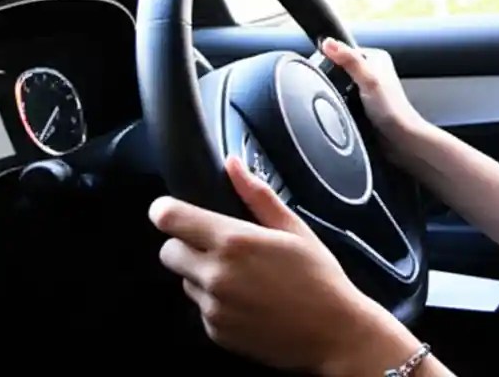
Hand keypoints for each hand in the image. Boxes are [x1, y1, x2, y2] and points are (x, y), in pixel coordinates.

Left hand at [148, 155, 417, 375]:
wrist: (333, 334)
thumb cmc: (320, 279)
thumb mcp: (294, 229)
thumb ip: (257, 195)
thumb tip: (234, 166)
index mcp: (234, 242)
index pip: (170, 219)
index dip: (164, 210)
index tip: (169, 209)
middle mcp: (216, 275)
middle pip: (168, 252)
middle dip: (185, 244)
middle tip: (217, 245)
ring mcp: (213, 307)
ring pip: (185, 281)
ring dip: (202, 274)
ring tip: (243, 277)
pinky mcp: (216, 331)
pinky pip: (201, 308)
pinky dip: (216, 302)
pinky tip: (248, 300)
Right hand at [322, 37, 427, 162]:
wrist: (400, 138)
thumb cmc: (392, 110)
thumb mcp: (369, 80)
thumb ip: (349, 60)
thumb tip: (329, 42)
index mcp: (376, 57)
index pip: (344, 51)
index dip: (333, 60)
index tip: (328, 71)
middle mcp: (372, 70)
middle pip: (340, 68)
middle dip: (335, 78)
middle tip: (336, 89)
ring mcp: (367, 87)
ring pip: (340, 84)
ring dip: (337, 92)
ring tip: (342, 101)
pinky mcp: (363, 102)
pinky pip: (343, 98)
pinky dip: (341, 102)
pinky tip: (343, 108)